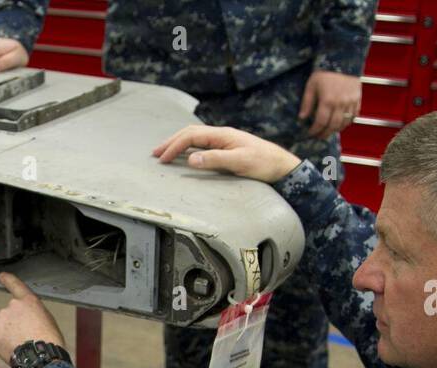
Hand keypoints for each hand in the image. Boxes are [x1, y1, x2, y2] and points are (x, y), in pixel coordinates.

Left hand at [0, 272, 66, 363]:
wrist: (40, 357)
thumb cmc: (49, 341)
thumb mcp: (47, 320)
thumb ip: (32, 314)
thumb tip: (25, 320)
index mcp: (29, 302)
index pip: (16, 286)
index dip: (8, 280)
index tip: (2, 276)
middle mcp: (12, 306)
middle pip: (10, 314)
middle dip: (14, 324)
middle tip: (25, 338)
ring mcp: (0, 319)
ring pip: (2, 326)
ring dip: (8, 334)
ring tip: (20, 346)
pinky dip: (1, 343)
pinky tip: (11, 349)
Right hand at [152, 125, 301, 182]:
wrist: (281, 165)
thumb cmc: (263, 163)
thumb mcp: (239, 161)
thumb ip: (215, 159)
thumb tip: (190, 158)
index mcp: (222, 135)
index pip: (191, 136)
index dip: (174, 146)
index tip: (162, 159)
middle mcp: (221, 134)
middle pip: (190, 133)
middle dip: (171, 142)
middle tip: (155, 153)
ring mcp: (223, 140)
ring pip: (195, 137)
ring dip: (178, 143)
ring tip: (164, 153)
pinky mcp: (226, 148)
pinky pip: (201, 144)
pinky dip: (188, 147)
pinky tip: (184, 154)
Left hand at [299, 70, 360, 138]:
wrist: (344, 60)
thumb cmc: (325, 72)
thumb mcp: (311, 85)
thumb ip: (307, 102)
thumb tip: (302, 118)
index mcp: (327, 100)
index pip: (320, 122)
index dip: (314, 130)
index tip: (310, 133)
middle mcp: (340, 104)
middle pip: (332, 126)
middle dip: (324, 134)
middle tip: (319, 136)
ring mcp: (351, 102)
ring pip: (344, 123)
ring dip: (335, 130)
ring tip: (328, 131)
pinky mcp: (358, 100)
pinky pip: (353, 116)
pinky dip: (346, 123)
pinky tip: (340, 123)